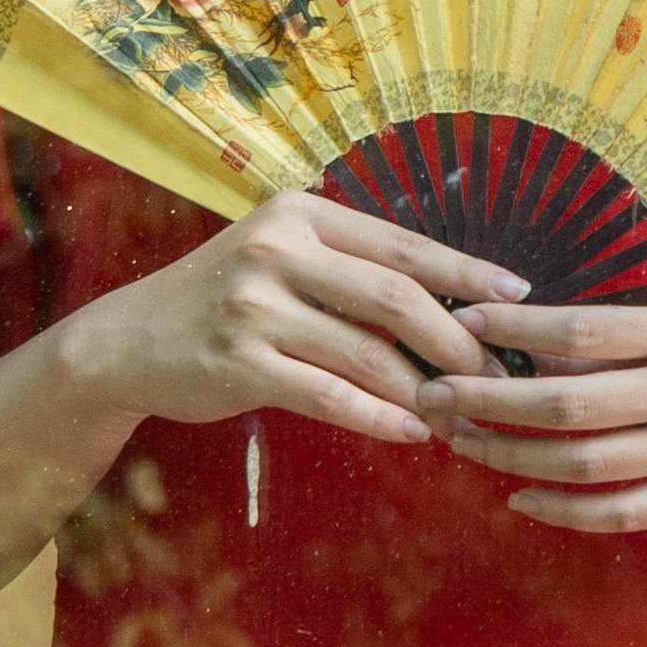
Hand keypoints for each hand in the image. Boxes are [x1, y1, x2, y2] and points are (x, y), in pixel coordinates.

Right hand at [62, 191, 527, 449]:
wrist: (129, 340)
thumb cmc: (227, 298)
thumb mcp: (282, 257)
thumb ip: (350, 268)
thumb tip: (452, 301)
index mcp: (299, 214)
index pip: (401, 243)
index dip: (465, 272)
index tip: (518, 296)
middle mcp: (277, 250)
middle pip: (393, 298)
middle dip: (456, 340)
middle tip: (500, 373)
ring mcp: (254, 308)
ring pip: (365, 353)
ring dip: (424, 389)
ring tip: (464, 412)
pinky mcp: (238, 364)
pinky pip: (327, 396)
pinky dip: (377, 417)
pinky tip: (412, 432)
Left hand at [413, 296, 646, 532]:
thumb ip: (623, 332)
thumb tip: (527, 339)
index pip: (585, 329)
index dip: (517, 327)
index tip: (463, 320)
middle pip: (571, 404)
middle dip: (491, 400)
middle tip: (434, 392)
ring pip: (583, 466)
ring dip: (510, 455)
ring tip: (459, 439)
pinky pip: (617, 514)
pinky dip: (561, 510)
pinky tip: (516, 496)